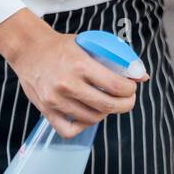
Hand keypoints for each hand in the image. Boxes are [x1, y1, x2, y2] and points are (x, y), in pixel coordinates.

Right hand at [0, 8, 146, 136]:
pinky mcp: (46, 111)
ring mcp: (55, 100)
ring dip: (105, 113)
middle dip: (125, 104)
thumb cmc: (63, 46)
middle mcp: (67, 84)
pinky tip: (88, 114)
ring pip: (92, 119)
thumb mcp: (90, 43)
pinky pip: (69, 130)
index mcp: (80, 64)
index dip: (130, 90)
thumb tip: (144, 75)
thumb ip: (117, 58)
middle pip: (107, 106)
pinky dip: (83, 126)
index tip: (132, 87)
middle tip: (127, 100)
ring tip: (107, 103)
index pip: (115, 85)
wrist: (29, 50)